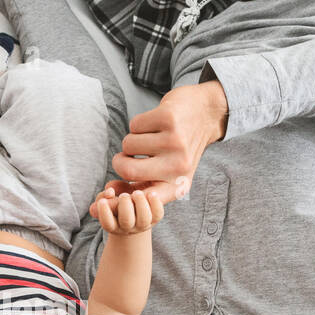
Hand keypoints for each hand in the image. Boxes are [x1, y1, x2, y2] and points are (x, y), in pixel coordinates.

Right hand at [89, 187, 164, 235]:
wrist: (135, 211)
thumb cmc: (117, 204)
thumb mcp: (107, 200)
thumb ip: (104, 196)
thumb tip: (110, 191)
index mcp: (113, 225)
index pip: (107, 223)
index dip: (104, 213)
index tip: (102, 201)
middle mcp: (128, 227)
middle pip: (127, 221)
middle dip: (125, 206)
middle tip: (124, 195)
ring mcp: (143, 224)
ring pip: (144, 219)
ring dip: (140, 204)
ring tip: (137, 192)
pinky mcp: (155, 219)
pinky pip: (158, 214)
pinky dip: (155, 203)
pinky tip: (151, 193)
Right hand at [110, 81, 228, 205]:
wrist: (206, 114)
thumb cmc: (179, 148)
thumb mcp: (168, 174)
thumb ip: (142, 185)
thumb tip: (108, 189)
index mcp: (178, 186)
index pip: (143, 200)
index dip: (121, 198)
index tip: (113, 188)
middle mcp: (178, 167)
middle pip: (128, 170)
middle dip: (119, 160)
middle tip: (127, 155)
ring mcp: (174, 142)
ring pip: (129, 144)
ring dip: (132, 139)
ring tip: (148, 137)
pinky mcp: (169, 119)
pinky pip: (134, 125)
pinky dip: (138, 123)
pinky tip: (154, 124)